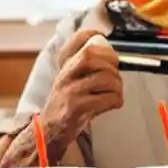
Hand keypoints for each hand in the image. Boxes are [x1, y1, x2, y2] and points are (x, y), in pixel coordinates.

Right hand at [40, 30, 123, 148]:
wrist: (49, 132)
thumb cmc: (64, 107)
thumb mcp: (68, 82)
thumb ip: (82, 68)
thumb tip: (109, 55)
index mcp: (63, 68)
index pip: (73, 42)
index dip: (89, 35)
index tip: (100, 36)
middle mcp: (65, 77)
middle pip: (91, 55)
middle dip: (110, 62)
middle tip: (114, 72)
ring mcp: (71, 92)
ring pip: (105, 77)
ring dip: (117, 85)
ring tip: (115, 91)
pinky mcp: (78, 108)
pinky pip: (108, 98)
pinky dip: (117, 100)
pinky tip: (113, 103)